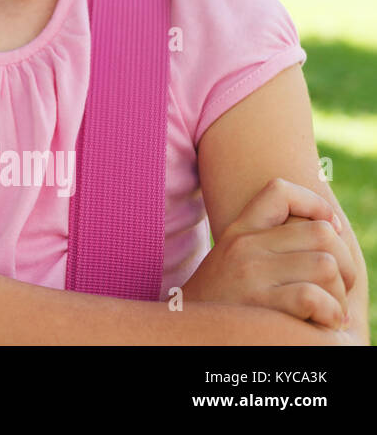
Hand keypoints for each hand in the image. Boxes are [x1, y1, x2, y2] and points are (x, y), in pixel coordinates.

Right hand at [183, 178, 355, 330]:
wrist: (186, 337)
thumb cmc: (221, 306)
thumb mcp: (232, 263)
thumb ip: (267, 246)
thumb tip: (327, 231)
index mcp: (239, 233)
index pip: (280, 191)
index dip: (315, 204)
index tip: (329, 228)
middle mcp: (244, 247)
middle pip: (321, 233)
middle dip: (344, 263)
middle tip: (338, 287)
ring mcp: (250, 274)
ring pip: (325, 265)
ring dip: (339, 294)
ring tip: (329, 311)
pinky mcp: (259, 305)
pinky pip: (315, 297)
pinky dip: (331, 315)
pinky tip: (322, 325)